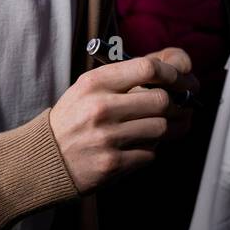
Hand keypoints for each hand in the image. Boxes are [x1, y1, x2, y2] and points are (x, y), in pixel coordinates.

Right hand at [48, 49, 196, 193]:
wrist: (44, 158)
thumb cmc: (74, 118)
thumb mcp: (90, 87)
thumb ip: (128, 75)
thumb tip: (177, 65)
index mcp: (95, 83)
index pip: (147, 68)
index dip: (174, 72)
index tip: (183, 79)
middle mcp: (101, 108)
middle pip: (162, 100)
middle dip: (180, 103)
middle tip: (185, 104)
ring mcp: (107, 138)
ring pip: (161, 128)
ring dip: (171, 127)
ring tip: (169, 124)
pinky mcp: (112, 164)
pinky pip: (150, 153)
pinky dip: (152, 149)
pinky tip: (142, 144)